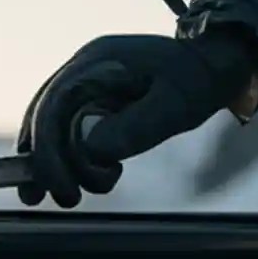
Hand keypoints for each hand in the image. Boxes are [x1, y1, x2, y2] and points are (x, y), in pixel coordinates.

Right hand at [16, 29, 256, 207]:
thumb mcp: (176, 105)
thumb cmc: (199, 80)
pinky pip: (64, 126)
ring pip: (48, 123)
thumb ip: (137, 126)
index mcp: (97, 61)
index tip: (60, 186)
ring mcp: (84, 81)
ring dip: (50, 160)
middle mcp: (82, 68)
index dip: (47, 150)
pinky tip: (70, 175)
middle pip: (42, 116)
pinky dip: (62, 153)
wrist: (215, 63)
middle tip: (51, 198)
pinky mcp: (90, 97)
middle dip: (42, 160)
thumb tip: (92, 151)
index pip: (53, 106)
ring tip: (66, 192)